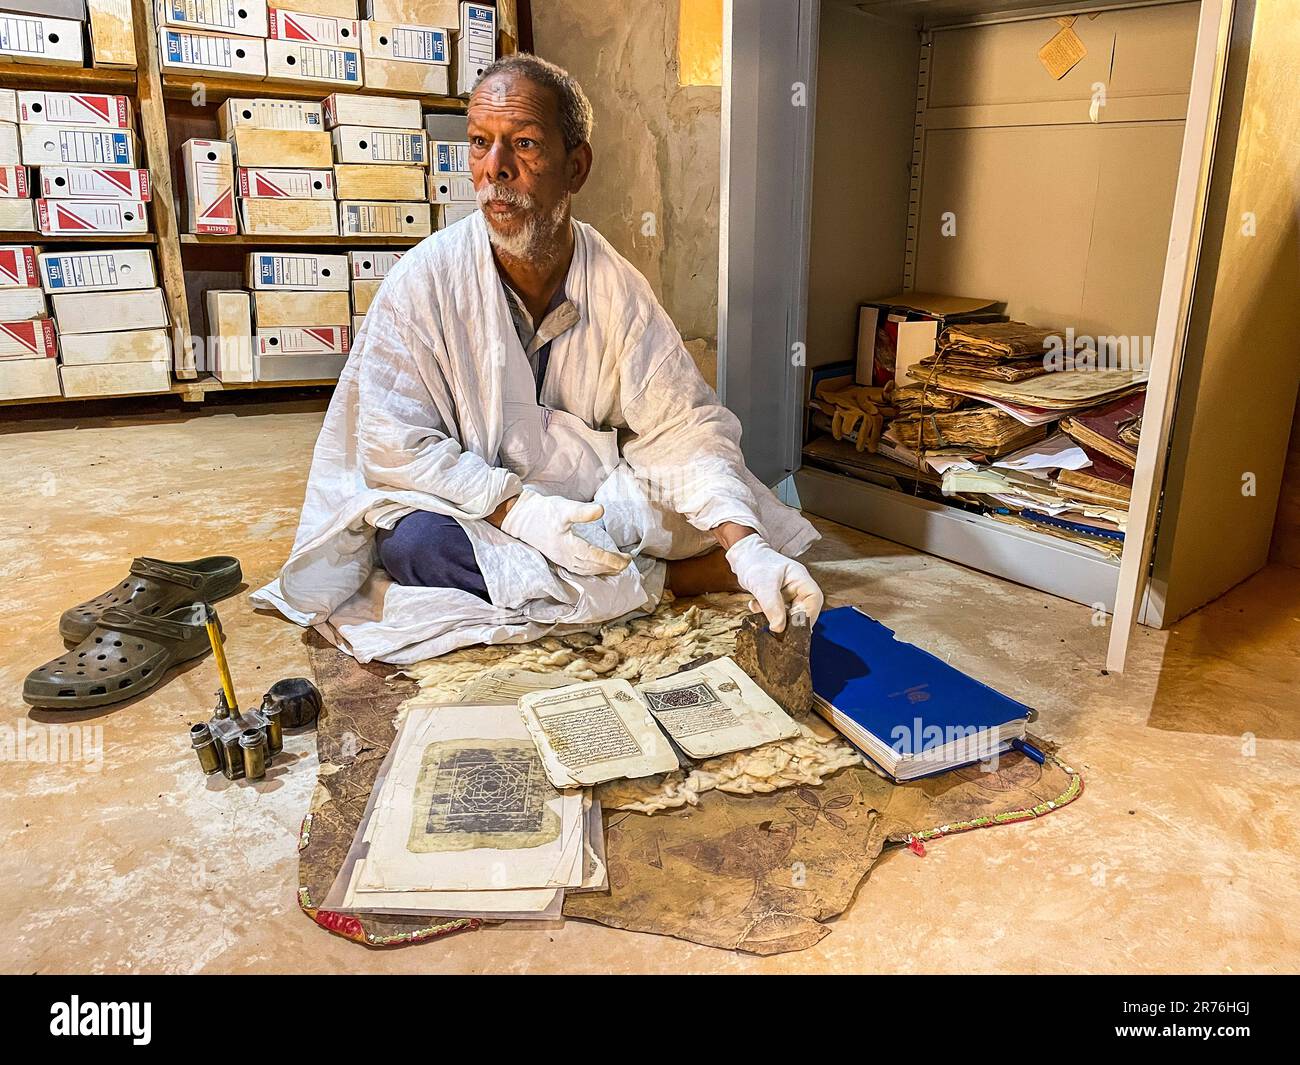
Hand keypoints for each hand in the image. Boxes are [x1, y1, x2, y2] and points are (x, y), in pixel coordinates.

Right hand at [500, 489, 632, 576]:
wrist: (520, 517)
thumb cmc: (543, 512)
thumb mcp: (564, 508)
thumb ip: (583, 512)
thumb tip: (602, 510)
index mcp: (570, 546)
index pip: (597, 556)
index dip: (613, 559)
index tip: (628, 559)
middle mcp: (567, 557)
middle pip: (594, 566)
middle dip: (612, 566)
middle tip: (628, 562)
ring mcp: (562, 559)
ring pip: (587, 569)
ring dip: (603, 570)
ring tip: (617, 567)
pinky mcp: (558, 557)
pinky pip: (580, 569)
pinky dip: (592, 570)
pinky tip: (597, 567)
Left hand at [724, 533, 822, 632]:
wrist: (741, 556)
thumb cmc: (754, 562)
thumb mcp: (762, 585)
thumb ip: (772, 606)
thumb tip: (779, 628)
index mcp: (800, 578)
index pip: (814, 598)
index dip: (808, 615)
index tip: (794, 627)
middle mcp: (798, 586)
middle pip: (803, 609)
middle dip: (789, 620)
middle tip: (775, 626)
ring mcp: (788, 592)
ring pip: (789, 613)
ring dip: (774, 616)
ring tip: (760, 609)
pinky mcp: (778, 598)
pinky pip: (777, 612)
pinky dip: (766, 613)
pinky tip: (755, 605)